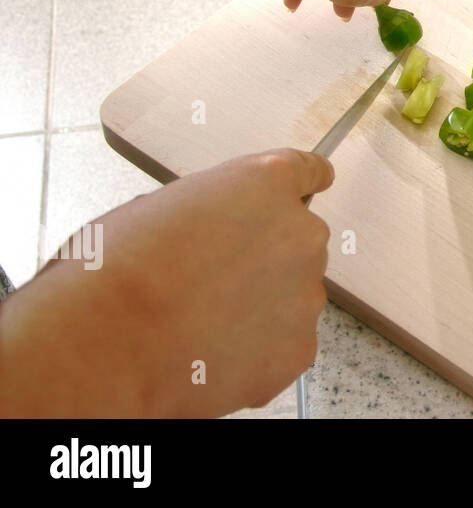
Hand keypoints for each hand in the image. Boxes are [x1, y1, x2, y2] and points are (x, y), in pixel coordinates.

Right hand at [0, 149, 333, 417]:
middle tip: (211, 282)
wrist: (107, 347)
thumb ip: (211, 208)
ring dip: (260, 305)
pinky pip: (285, 343)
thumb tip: (213, 226)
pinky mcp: (299, 347)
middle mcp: (300, 233)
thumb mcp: (156, 206)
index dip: (303, 183)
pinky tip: (211, 352)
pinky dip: (257, 350)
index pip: (308, 172)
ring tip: (200, 323)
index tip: (312, 185)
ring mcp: (305, 293)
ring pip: (292, 296)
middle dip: (265, 258)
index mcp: (267, 183)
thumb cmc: (114, 274)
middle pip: (297, 241)